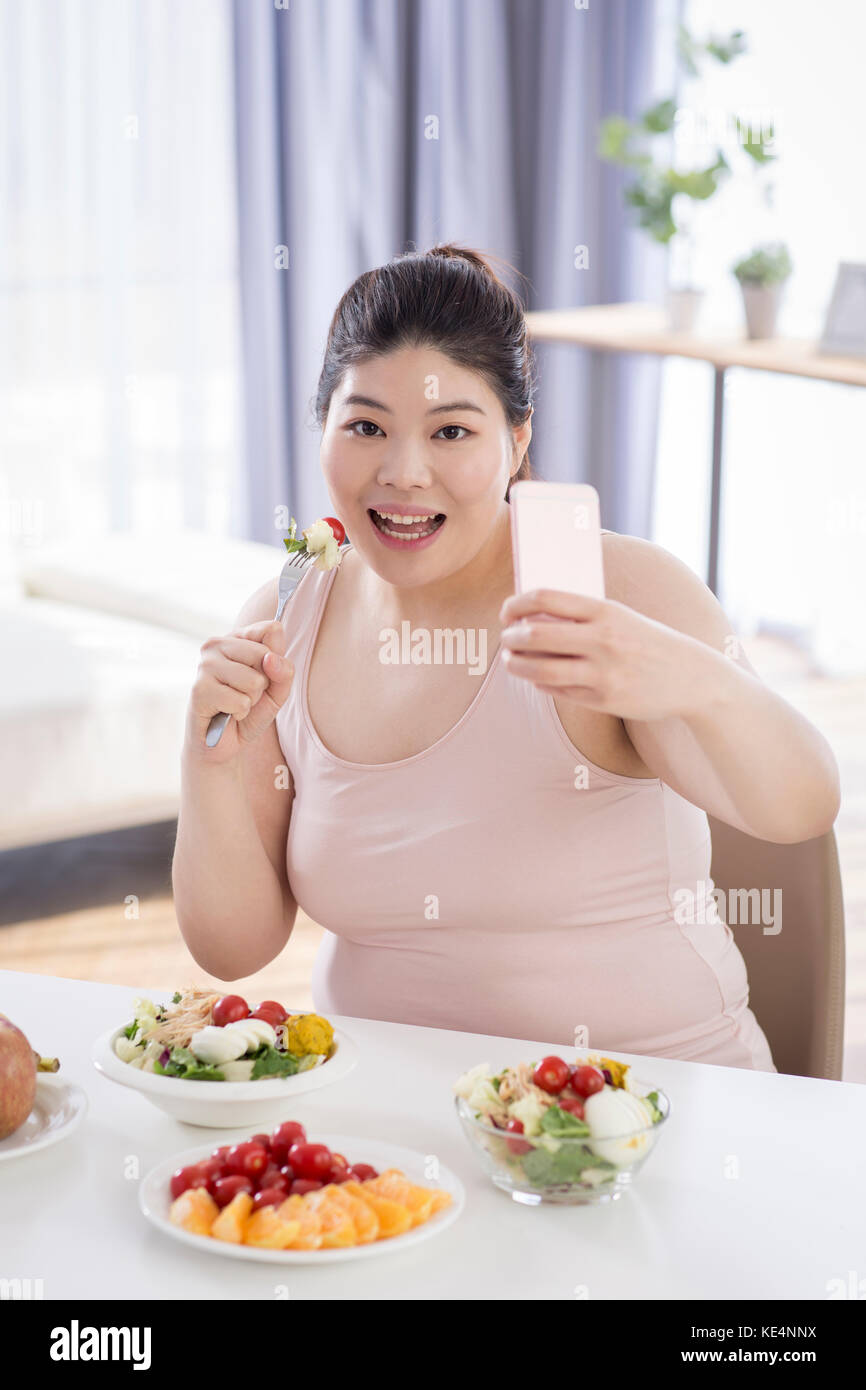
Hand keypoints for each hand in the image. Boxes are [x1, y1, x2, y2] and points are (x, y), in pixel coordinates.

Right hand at [185, 619, 294, 761]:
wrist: (222, 743)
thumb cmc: (248, 710)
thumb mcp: (277, 690)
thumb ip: (284, 672)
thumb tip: (271, 659)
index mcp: (236, 637)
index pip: (272, 630)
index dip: (276, 660)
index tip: (262, 674)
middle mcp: (216, 644)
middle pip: (265, 655)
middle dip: (263, 684)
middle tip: (245, 694)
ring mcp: (205, 665)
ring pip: (254, 681)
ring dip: (250, 701)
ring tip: (234, 703)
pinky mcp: (200, 689)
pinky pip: (241, 701)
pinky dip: (239, 713)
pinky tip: (225, 712)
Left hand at [498, 588, 718, 721]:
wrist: (691, 677)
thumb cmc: (647, 641)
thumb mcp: (620, 617)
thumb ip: (581, 615)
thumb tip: (530, 616)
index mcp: (605, 610)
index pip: (546, 598)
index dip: (517, 604)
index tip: (507, 612)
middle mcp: (603, 640)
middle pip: (536, 636)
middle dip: (511, 638)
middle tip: (506, 639)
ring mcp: (604, 672)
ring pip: (541, 671)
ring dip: (517, 666)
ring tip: (511, 661)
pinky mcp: (605, 699)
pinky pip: (559, 691)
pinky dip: (541, 684)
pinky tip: (537, 678)